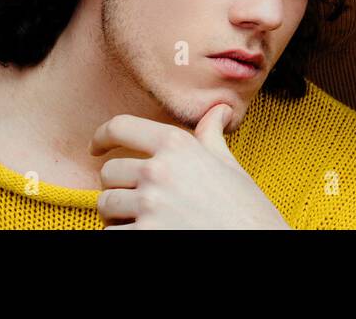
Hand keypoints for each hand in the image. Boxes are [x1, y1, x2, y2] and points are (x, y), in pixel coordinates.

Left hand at [90, 104, 290, 228]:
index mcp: (177, 145)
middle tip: (137, 201)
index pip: (121, 126)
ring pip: (105, 205)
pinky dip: (121, 235)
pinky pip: (111, 234)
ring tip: (143, 221)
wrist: (258, 244)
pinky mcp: (144, 236)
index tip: (97, 148)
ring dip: (118, 216)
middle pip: (109, 173)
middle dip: (118, 187)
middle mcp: (159, 170)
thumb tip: (218, 110)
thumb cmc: (245, 209)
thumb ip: (211, 138)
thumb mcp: (229, 167)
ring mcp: (150, 206)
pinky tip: (143, 234)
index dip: (102, 136)